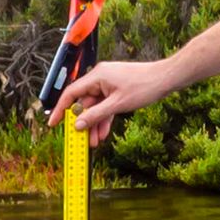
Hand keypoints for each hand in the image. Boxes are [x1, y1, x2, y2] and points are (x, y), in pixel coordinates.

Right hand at [45, 59, 172, 146]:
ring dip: (94, 124)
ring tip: (94, 142)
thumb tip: (77, 125)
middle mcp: (100, 79)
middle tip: (80, 141)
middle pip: (84, 104)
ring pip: (95, 107)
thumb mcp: (117, 105)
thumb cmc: (144, 86)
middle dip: (83, 123)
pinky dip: (104, 119)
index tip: (53, 124)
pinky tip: (103, 134)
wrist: (166, 78)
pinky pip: (105, 106)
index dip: (61, 110)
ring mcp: (109, 85)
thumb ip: (96, 115)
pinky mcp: (117, 90)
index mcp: (96, 76)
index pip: (71, 94)